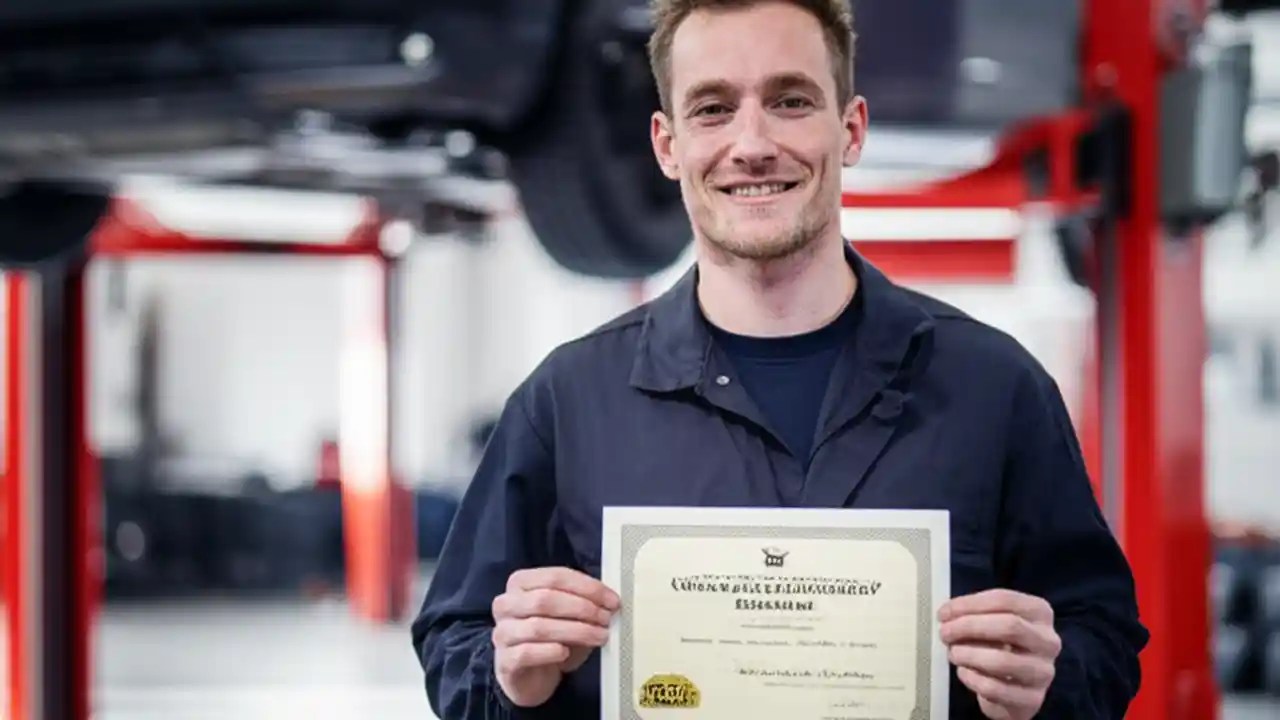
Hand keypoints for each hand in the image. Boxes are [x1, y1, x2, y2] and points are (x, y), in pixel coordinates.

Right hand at [491, 566, 619, 707]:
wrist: (530, 675)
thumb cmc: (550, 639)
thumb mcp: (568, 615)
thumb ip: (583, 602)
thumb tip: (609, 601)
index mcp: (521, 583)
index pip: (555, 577)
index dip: (587, 587)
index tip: (611, 600)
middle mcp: (506, 604)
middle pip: (546, 599)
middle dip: (582, 608)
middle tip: (605, 619)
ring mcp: (502, 633)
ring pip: (539, 627)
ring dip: (576, 631)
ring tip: (598, 637)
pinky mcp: (505, 661)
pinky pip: (527, 653)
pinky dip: (551, 652)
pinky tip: (565, 653)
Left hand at [938, 589, 1061, 719]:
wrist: (1015, 689)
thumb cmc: (1001, 647)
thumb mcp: (993, 623)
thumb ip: (975, 614)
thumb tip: (948, 615)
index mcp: (1039, 613)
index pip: (1004, 600)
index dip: (969, 605)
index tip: (944, 613)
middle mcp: (1048, 641)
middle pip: (1009, 626)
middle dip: (969, 627)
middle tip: (945, 632)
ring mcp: (1044, 672)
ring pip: (1002, 660)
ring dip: (969, 655)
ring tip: (954, 653)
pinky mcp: (1032, 699)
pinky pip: (995, 688)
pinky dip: (972, 678)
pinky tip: (964, 672)